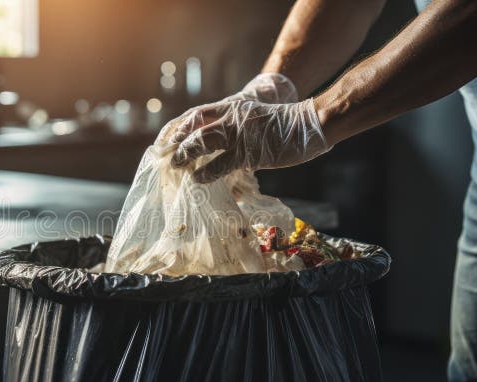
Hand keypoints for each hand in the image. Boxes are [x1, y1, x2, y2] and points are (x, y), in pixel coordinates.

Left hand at [170, 98, 329, 182]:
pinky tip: (197, 178)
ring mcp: (239, 134)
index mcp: (232, 109)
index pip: (197, 115)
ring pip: (203, 142)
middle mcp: (231, 118)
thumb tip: (219, 143)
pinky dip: (206, 172)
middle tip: (167, 154)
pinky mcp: (248, 152)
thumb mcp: (253, 118)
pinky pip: (220, 164)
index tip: (167, 139)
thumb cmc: (283, 124)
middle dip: (178, 141)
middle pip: (195, 127)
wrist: (308, 124)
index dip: (180, 127)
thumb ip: (235, 126)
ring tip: (176, 165)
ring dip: (186, 154)